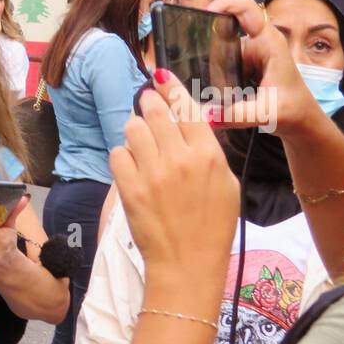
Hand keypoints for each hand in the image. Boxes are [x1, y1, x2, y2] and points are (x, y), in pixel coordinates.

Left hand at [112, 71, 238, 285]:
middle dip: (148, 105)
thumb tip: (191, 124)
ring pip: (133, 129)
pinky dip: (122, 156)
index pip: (186, 108)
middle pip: (155, 112)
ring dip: (134, 132)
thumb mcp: (226, 184)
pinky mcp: (129, 188)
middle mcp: (180, 158)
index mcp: (209, 155)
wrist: (187, 264)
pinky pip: (117, 155)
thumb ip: (208, 152)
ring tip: (140, 143)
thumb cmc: (212, 227)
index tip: (160, 79)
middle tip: (145, 106)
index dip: (171, 89)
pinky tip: (130, 166)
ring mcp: (152, 173)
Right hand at [204, 0, 330, 139]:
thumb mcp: (265, 114)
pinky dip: (211, 73)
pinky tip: (206, 89)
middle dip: (206, 47)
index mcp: (270, 44)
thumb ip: (235, 114)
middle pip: (224, 33)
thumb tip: (205, 115)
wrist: (301, 120)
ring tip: (203, 87)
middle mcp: (258, 44)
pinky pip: (220, 62)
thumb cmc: (292, 111)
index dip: (227, 4)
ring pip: (219, 50)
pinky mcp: (243, 66)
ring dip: (208, 65)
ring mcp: (249, 55)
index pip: (248, 10)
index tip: (206, 11)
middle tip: (194, 70)